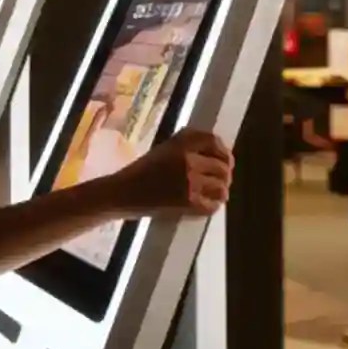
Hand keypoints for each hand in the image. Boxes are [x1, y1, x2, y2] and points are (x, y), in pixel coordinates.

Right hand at [108, 128, 232, 217]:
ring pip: (222, 187)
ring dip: (220, 190)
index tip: (225, 159)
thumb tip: (218, 150)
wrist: (121, 193)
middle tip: (221, 180)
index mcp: (182, 143)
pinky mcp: (188, 203)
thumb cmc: (142, 170)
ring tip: (214, 193)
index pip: (214, 142)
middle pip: (223, 166)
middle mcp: (188, 160)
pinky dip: (212, 206)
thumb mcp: (165, 148)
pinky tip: (206, 204)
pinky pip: (213, 205)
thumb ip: (190, 144)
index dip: (223, 151)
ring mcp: (190, 182)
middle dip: (225, 174)